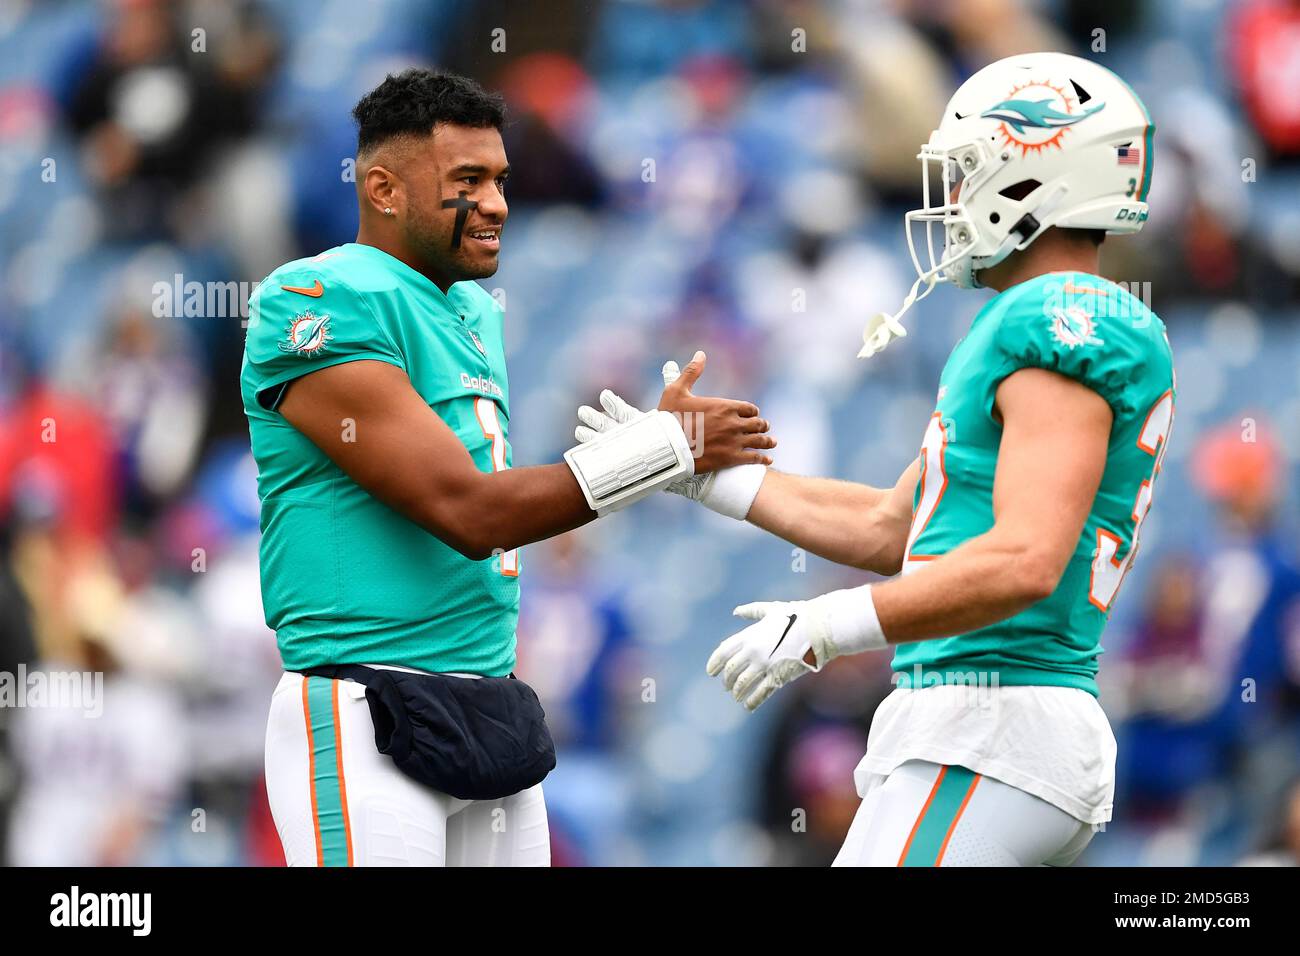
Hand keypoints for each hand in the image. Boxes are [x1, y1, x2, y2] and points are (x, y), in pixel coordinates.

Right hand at [575, 359, 769, 518]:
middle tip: (764, 428)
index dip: (752, 412)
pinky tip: (767, 459)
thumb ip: (692, 372)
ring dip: (767, 441)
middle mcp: (733, 423)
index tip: (752, 415)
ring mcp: (734, 441)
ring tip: (771, 443)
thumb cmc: (669, 418)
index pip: (749, 408)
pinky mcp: (731, 458)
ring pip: (759, 440)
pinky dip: (763, 458)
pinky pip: (754, 458)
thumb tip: (700, 354)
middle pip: (757, 424)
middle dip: (761, 425)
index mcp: (724, 406)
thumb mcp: (677, 390)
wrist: (665, 446)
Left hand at [705, 598, 828, 710]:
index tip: (711, 672)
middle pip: (731, 670)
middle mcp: (753, 651)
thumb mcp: (771, 610)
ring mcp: (764, 665)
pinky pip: (760, 694)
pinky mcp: (778, 677)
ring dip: (737, 692)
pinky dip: (751, 702)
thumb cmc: (796, 616)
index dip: (714, 663)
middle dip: (727, 680)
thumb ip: (752, 611)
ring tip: (736, 696)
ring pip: (742, 684)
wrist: (819, 628)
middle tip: (726, 685)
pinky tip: (747, 706)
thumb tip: (736, 611)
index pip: (723, 652)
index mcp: (749, 636)